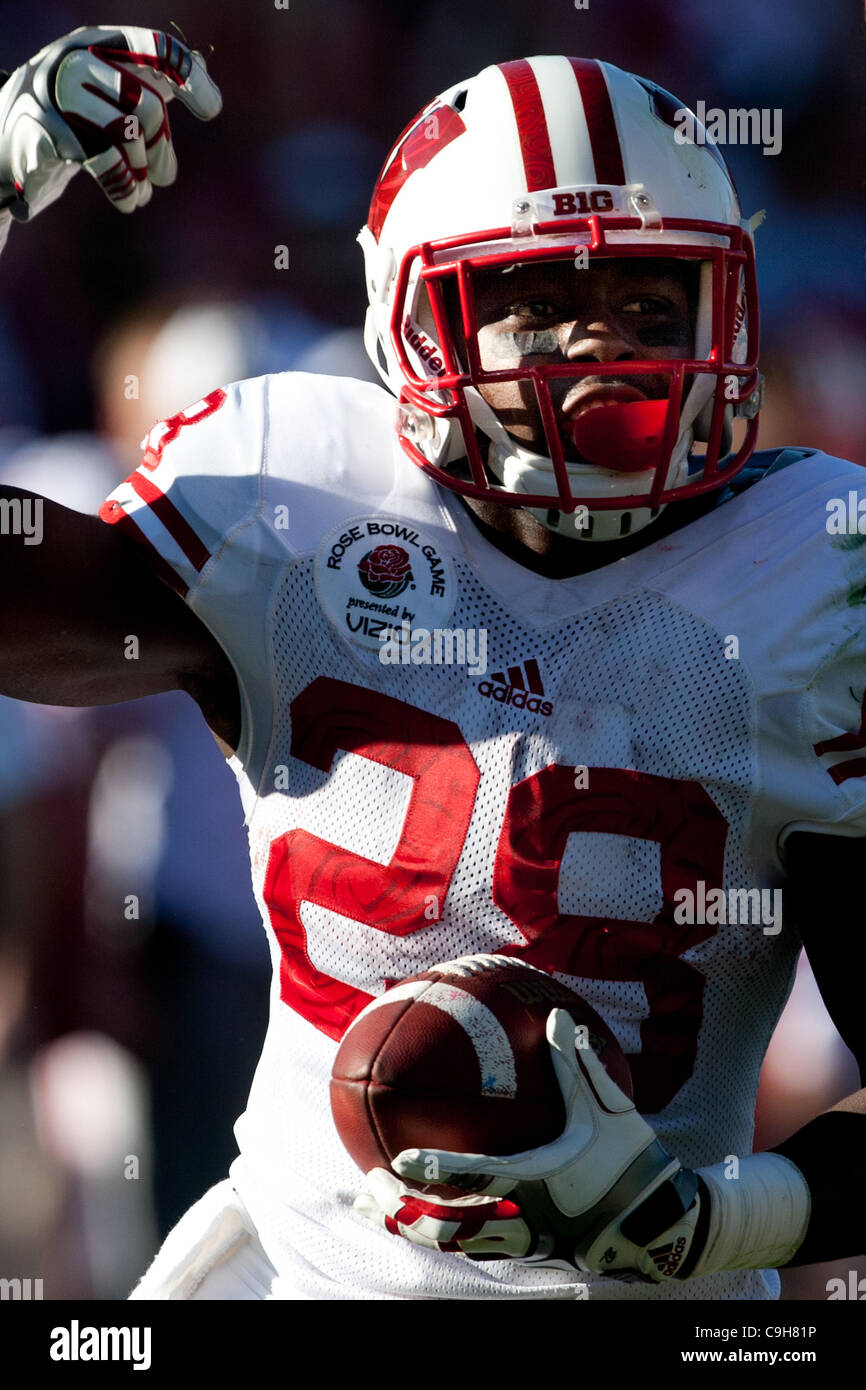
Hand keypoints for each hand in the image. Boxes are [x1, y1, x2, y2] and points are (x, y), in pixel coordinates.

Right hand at [0, 25, 220, 223]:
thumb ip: (152, 77)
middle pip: (145, 104)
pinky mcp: (48, 133)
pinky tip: (131, 201)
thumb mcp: (109, 88)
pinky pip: (104, 160)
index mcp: (98, 43)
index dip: (188, 77)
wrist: (8, 142)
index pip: (154, 48)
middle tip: (165, 176)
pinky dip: (125, 186)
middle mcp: (76, 61)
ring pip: (126, 132)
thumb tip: (202, 61)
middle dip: (162, 147)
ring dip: (143, 170)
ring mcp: (58, 95)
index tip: (212, 109)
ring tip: (145, 191)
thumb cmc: (70, 115)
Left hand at [354, 1008, 706, 1280]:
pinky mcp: (530, 1246)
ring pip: (457, 1243)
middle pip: (451, 1228)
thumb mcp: (606, 1108)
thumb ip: (576, 1063)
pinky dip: (446, 1234)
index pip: (476, 1178)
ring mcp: (524, 1236)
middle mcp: (523, 1213)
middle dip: (404, 1215)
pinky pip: (477, 1243)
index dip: (436, 1173)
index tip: (398, 1162)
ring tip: (379, 1213)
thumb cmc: (630, 1159)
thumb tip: (557, 1013)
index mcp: (536, 1177)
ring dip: (416, 1230)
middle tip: (370, 1194)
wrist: (662, 1221)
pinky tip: (425, 1219)